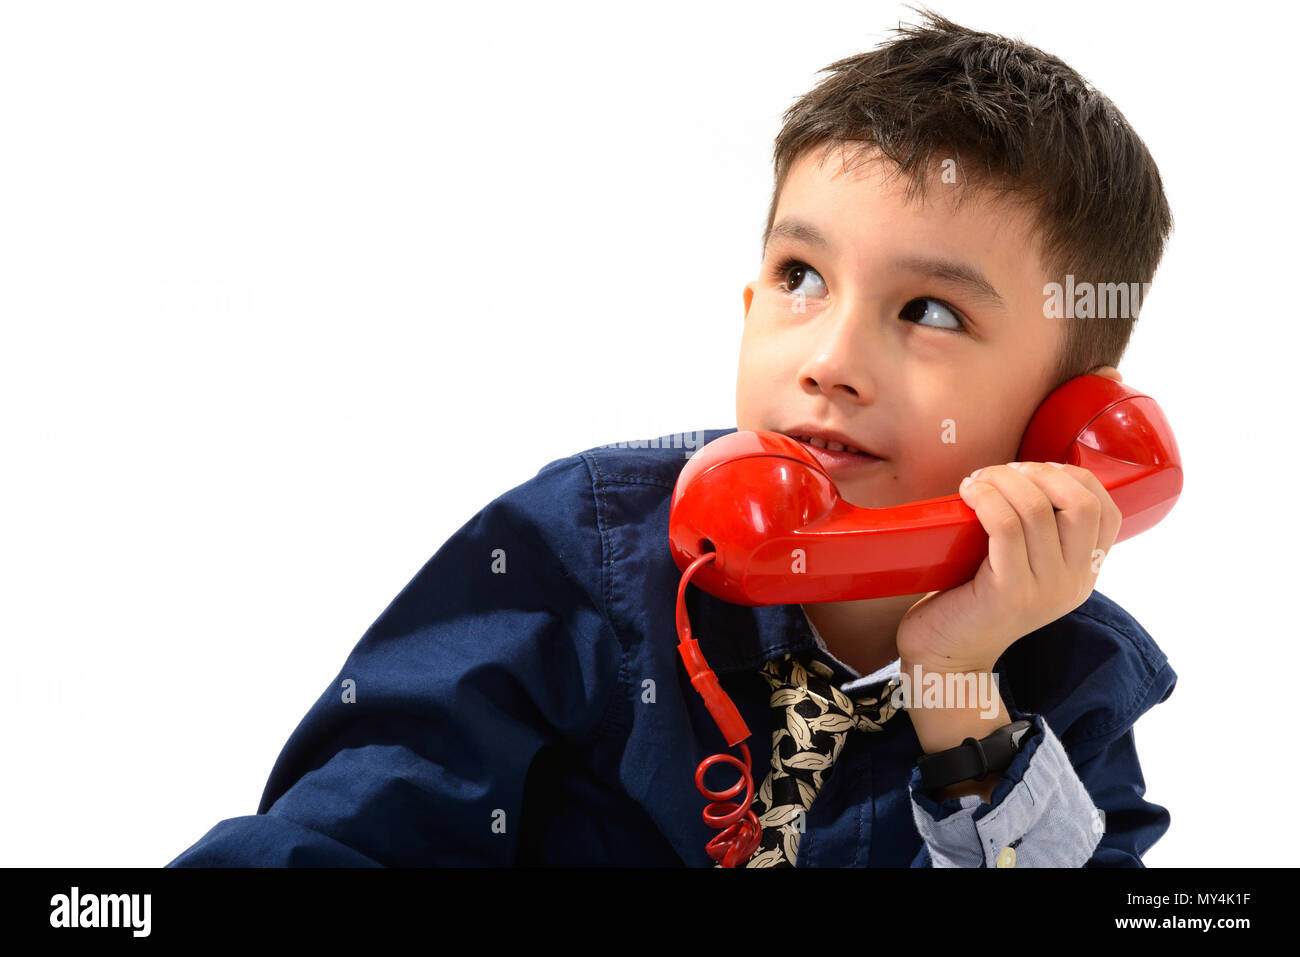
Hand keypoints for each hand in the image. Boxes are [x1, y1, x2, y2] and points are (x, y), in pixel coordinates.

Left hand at [895, 461, 1122, 674]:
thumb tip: (1022, 473)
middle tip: (999, 473)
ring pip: (1037, 509)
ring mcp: (1044, 590)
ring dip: (1003, 480)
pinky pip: (1006, 527)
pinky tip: (969, 493)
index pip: (1107, 511)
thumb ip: (1037, 532)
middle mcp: (1073, 583)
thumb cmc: (973, 598)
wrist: (947, 654)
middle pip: (1081, 504)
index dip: (1072, 476)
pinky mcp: (1009, 593)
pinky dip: (987, 498)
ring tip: (976, 482)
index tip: (1030, 470)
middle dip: (1038, 472)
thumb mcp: (1023, 565)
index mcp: (1083, 573)